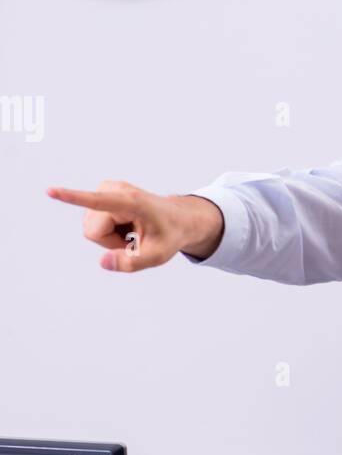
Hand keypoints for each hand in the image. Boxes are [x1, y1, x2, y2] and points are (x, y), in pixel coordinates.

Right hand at [45, 180, 222, 271]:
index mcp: (131, 202)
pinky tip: (126, 227)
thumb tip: (102, 262)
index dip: (72, 198)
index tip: (50, 191)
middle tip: (135, 238)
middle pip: (93, 232)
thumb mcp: (158, 256)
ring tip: (132, 231)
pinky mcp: (101, 195)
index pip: (97, 202)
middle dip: (110, 243)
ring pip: (91, 230)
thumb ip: (131, 263)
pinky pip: (93, 225)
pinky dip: (109, 233)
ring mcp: (106, 191)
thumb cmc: (170, 235)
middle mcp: (115, 191)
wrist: (178, 218)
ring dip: (110, 238)